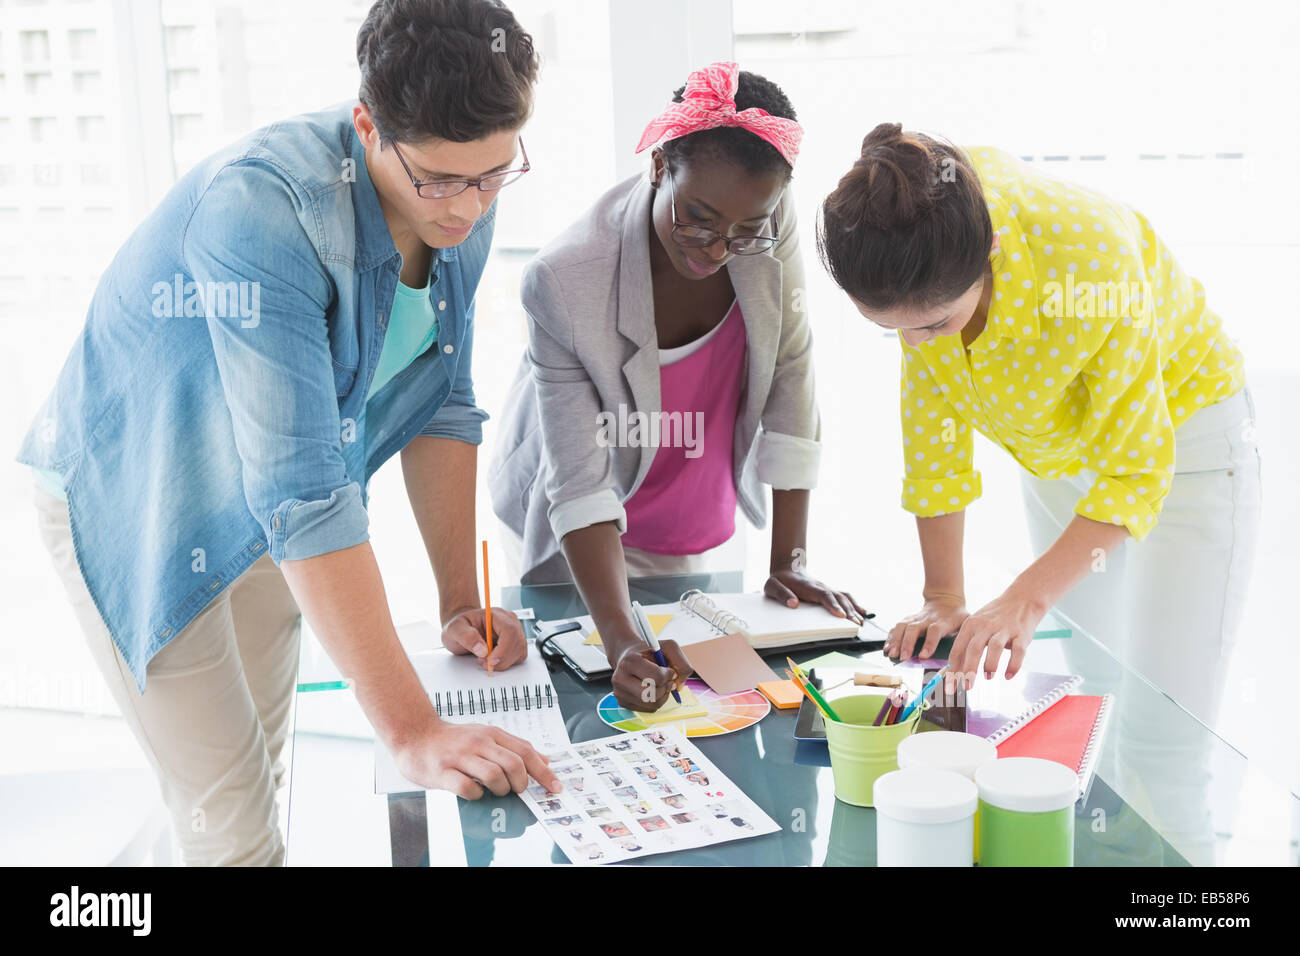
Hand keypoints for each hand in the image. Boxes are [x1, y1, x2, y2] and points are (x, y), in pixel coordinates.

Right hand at [395, 719, 561, 799]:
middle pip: (514, 764)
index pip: (526, 752)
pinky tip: (475, 793)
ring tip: (495, 791)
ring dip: (501, 789)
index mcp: (492, 734)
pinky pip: (468, 788)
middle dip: (522, 783)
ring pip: (494, 775)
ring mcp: (460, 756)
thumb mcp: (486, 736)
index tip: (556, 788)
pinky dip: (477, 795)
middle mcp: (478, 742)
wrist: (415, 736)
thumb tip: (544, 760)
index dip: (544, 772)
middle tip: (518, 791)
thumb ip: (514, 747)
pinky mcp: (443, 772)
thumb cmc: (453, 740)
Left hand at [442, 606, 526, 670]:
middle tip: (484, 663)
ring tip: (486, 660)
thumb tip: (482, 650)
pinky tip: (493, 660)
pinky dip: (507, 663)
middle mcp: (509, 622)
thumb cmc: (461, 627)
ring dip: (504, 662)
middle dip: (502, 658)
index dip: (504, 648)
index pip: (510, 630)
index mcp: (496, 615)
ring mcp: (514, 632)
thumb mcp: (455, 629)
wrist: (463, 629)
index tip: (491, 660)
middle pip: (517, 642)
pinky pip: (518, 656)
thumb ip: (466, 637)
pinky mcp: (515, 643)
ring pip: (520, 651)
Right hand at [611, 639, 691, 712]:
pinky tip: (653, 689)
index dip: (668, 675)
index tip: (669, 671)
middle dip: (665, 688)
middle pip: (652, 695)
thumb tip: (679, 685)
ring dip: (663, 695)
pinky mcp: (623, 703)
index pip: (656, 678)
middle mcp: (620, 678)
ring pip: (652, 704)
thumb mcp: (668, 647)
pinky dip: (657, 701)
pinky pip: (649, 709)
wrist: (628, 657)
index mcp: (629, 661)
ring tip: (661, 684)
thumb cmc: (649, 652)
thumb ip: (681, 662)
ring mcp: (620, 693)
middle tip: (668, 681)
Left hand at [764, 569, 865, 624]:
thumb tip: (794, 604)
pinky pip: (844, 596)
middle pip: (838, 598)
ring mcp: (826, 589)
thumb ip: (781, 594)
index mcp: (808, 587)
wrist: (787, 567)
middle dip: (849, 611)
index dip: (833, 605)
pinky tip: (862, 612)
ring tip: (861, 621)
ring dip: (854, 609)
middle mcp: (820, 587)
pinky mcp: (828, 592)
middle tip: (856, 624)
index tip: (841, 615)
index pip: (823, 595)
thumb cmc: (779, 580)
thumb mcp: (772, 586)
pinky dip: (854, 604)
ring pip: (843, 597)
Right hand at [885, 595, 968, 661]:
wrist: (946, 600)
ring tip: (892, 653)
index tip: (923, 656)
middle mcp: (927, 619)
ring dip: (896, 641)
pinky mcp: (908, 619)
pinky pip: (897, 627)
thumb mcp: (966, 624)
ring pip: (902, 627)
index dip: (929, 643)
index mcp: (943, 622)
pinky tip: (887, 647)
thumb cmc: (956, 616)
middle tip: (903, 658)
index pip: (935, 631)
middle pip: (914, 629)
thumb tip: (962, 657)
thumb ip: (963, 637)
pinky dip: (890, 637)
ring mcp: (916, 618)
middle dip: (906, 644)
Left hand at [946, 586, 1045, 690]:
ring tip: (987, 677)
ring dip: (989, 664)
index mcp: (971, 625)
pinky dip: (1013, 665)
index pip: (958, 649)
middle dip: (968, 670)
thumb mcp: (976, 625)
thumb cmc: (994, 617)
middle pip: (974, 649)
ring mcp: (1004, 630)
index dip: (953, 669)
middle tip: (966, 687)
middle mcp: (986, 626)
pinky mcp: (1021, 635)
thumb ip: (965, 646)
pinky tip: (1008, 675)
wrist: (1022, 600)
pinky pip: (1018, 651)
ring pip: (994, 648)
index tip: (951, 685)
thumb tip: (952, 671)